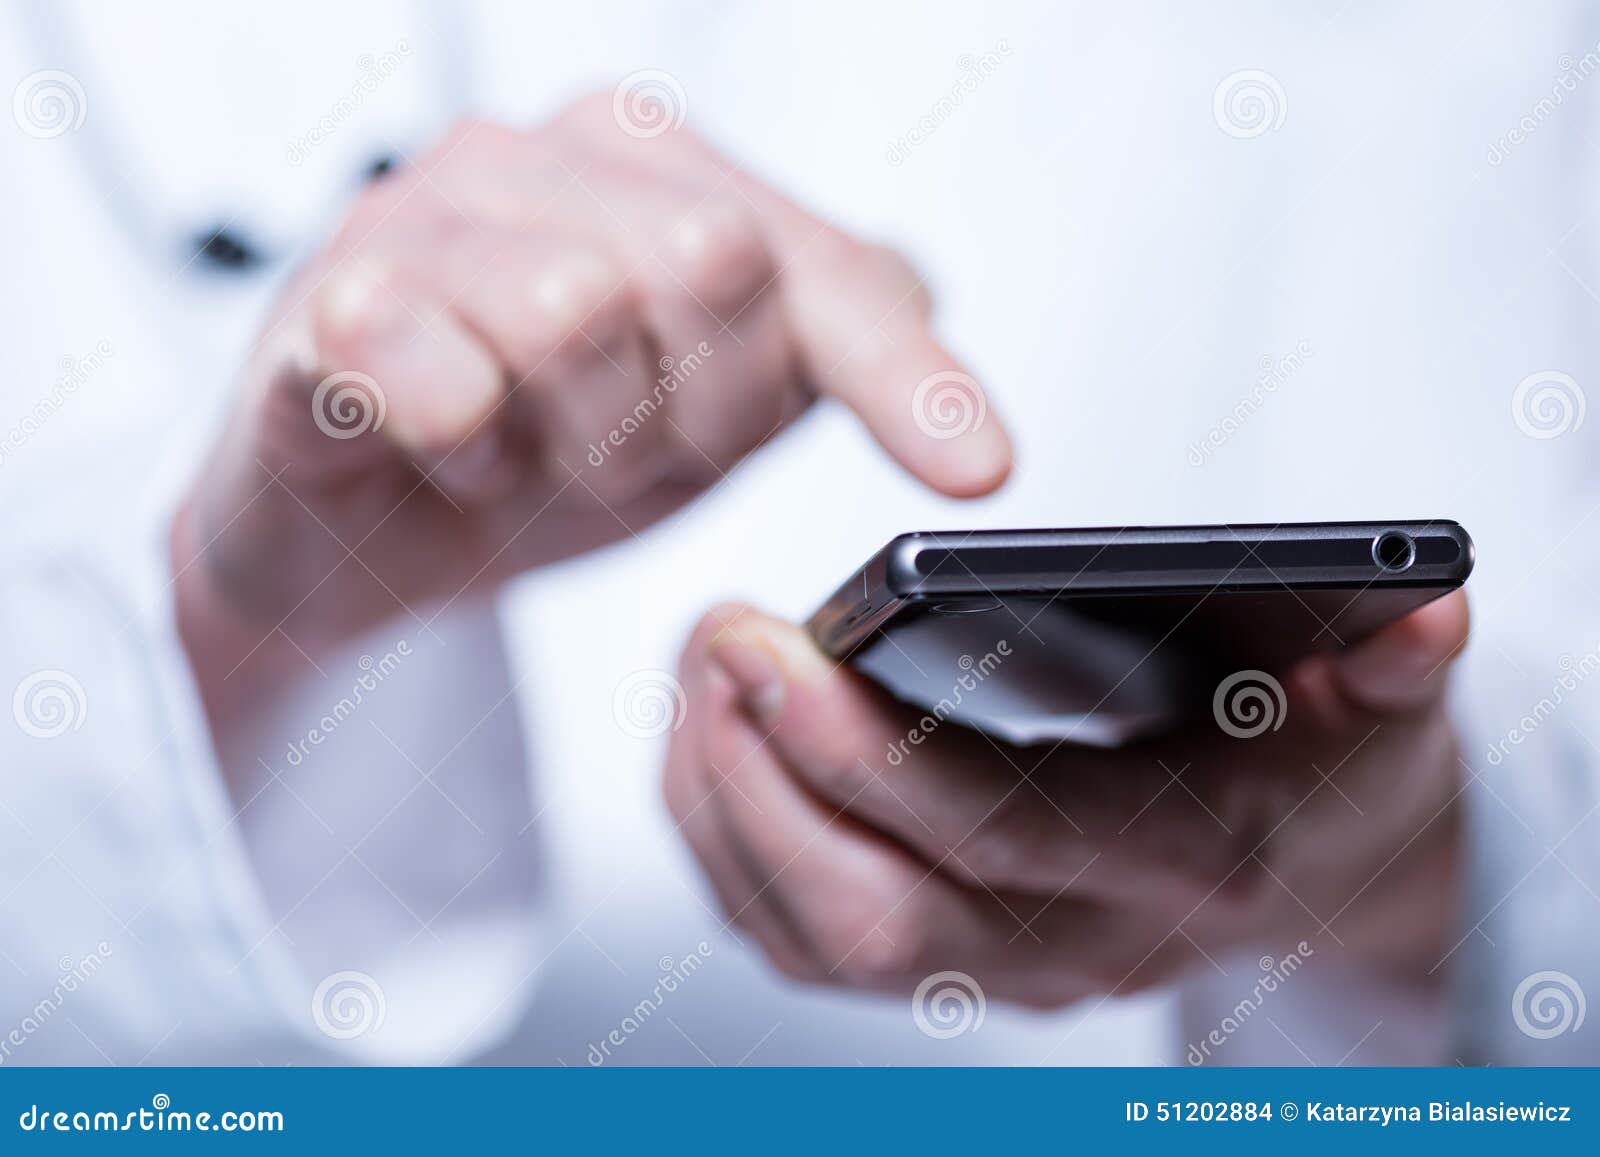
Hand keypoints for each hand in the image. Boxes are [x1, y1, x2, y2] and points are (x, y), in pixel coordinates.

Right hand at [174, 100, 1011, 706]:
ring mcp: (425, 215)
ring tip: (527, 456)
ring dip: (571, 441)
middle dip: (694, 412)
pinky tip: (444, 455)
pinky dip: (466, 456)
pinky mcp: (325, 304)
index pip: (821, 264)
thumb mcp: (710, 419)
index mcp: (659, 172)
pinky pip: (435, 377)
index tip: (975, 471)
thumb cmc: (538, 451)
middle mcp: (546, 160)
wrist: (364, 527)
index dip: (904, 374)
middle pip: (712, 262)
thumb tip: (937, 317)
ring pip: (574, 310)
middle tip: (624, 451)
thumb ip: (819, 357)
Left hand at [663, 592, 1468, 1007]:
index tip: (769, 647)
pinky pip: (796, 934)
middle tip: (713, 639)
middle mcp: (1070, 946)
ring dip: (725, 806)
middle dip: (761, 778)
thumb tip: (1423, 614)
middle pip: (870, 911)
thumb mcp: (1381, 709)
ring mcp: (994, 969)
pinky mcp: (938, 959)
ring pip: (813, 937)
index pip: (999, 833)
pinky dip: (728, 841)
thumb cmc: (1320, 769)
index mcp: (1173, 868)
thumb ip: (1397, 664)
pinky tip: (710, 738)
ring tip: (696, 672)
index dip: (870, 752)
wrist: (1307, 863)